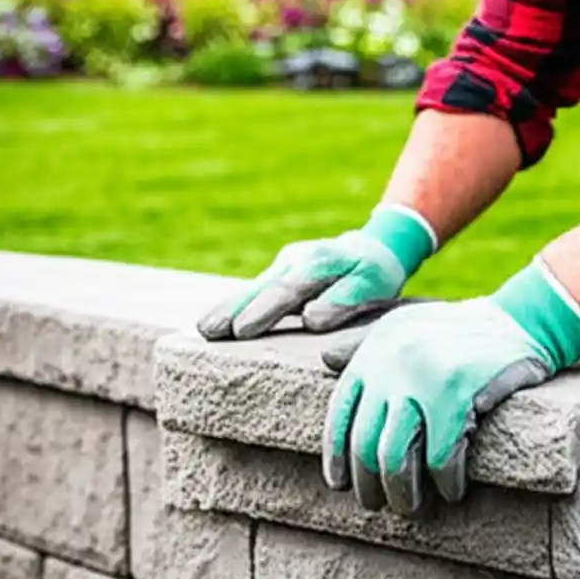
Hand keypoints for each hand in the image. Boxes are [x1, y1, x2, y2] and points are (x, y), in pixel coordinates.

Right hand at [197, 204, 434, 339]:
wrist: (372, 248)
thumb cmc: (375, 275)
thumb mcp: (372, 284)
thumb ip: (345, 299)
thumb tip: (312, 319)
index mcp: (321, 262)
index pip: (290, 289)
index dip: (266, 310)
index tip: (243, 330)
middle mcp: (296, 258)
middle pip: (264, 287)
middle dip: (237, 309)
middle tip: (211, 330)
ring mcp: (284, 263)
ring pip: (254, 287)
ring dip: (228, 308)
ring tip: (205, 329)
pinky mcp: (278, 272)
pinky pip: (255, 290)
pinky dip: (234, 306)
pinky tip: (214, 323)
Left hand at [321, 260, 579, 515]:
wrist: (522, 320)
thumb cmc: (462, 331)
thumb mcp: (406, 327)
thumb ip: (365, 344)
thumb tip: (324, 361)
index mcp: (375, 350)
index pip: (339, 414)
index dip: (335, 455)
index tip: (340, 484)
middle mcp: (391, 363)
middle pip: (364, 443)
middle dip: (370, 485)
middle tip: (380, 506)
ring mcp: (422, 378)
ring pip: (396, 458)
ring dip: (403, 494)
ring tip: (414, 510)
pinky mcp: (457, 394)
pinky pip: (441, 458)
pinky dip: (446, 483)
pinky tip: (452, 491)